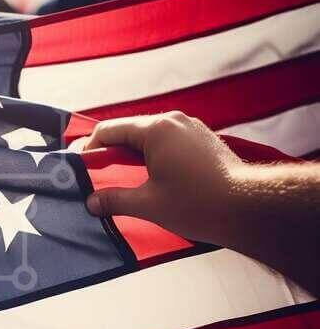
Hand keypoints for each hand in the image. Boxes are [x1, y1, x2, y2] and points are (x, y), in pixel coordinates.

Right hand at [82, 111, 244, 245]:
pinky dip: (154, 155)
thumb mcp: (148, 205)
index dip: (90, 148)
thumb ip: (114, 200)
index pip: (109, 130)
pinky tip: (152, 177)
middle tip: (99, 175)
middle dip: (112, 152)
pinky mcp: (204, 139)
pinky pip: (168, 141)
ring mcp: (192, 128)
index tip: (80, 167)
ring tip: (125, 179)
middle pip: (130, 131)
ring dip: (133, 154)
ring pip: (150, 136)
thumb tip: (91, 203)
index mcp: (155, 130)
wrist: (249, 207)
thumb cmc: (197, 204)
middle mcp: (173, 121)